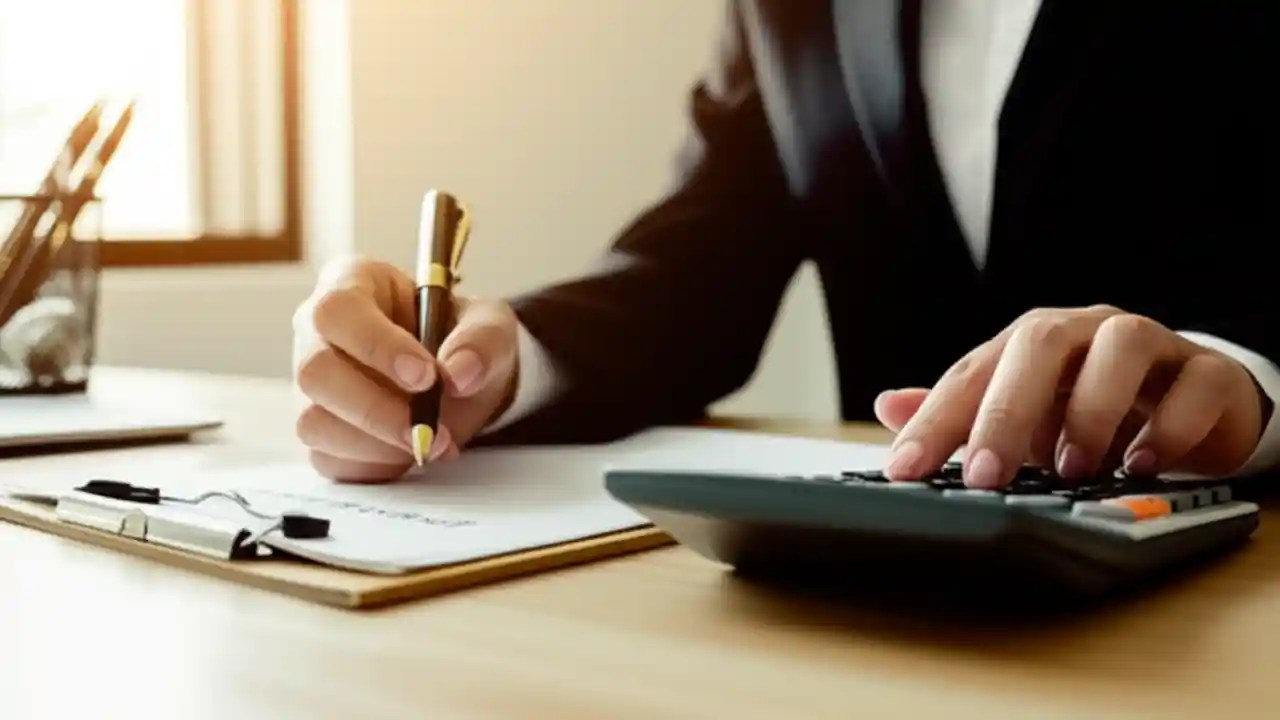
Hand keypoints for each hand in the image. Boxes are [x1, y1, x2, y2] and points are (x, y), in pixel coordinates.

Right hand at [291, 257, 519, 480]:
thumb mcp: (489, 325)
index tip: (427, 376)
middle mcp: (317, 332)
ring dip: (377, 444)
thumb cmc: (462, 338)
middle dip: (376, 409)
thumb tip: (461, 373)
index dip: (377, 345)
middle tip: (431, 427)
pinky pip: (327, 458)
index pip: (338, 309)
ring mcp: (313, 385)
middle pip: (315, 371)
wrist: (460, 381)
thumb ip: (482, 340)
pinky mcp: (320, 428)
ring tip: (431, 442)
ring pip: (313, 421)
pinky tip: (409, 453)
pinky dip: (374, 465)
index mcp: (352, 283)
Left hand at [873, 305, 1266, 487]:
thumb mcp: (1020, 419)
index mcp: (1030, 344)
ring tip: (1072, 468)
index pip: (973, 371)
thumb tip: (887, 408)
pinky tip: (1141, 465)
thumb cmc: (1088, 409)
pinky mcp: (1207, 373)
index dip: (935, 418)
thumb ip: (957, 415)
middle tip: (985, 476)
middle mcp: (1086, 332)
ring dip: (1090, 409)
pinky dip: (1168, 426)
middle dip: (1006, 410)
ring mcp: (1151, 345)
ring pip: (1122, 346)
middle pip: (1040, 344)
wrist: (1187, 405)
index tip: (905, 467)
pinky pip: (1194, 384)